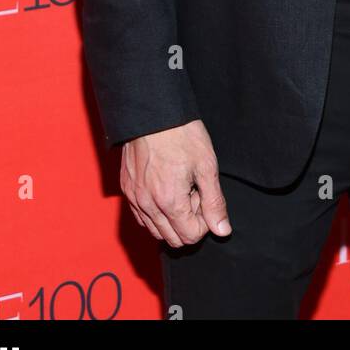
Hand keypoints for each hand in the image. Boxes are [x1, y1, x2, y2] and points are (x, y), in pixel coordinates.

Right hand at [121, 119, 231, 246]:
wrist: (154, 111)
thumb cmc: (182, 134)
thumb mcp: (206, 166)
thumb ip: (214, 202)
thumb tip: (222, 230)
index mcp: (170, 201)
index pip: (190, 236)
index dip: (204, 221)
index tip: (204, 196)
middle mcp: (148, 205)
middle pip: (172, 239)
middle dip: (188, 222)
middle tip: (193, 193)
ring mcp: (134, 198)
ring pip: (155, 231)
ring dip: (171, 218)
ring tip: (180, 188)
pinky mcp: (126, 188)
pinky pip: (141, 216)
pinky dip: (155, 212)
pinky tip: (165, 189)